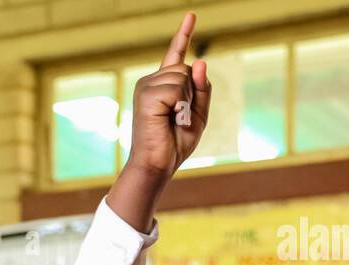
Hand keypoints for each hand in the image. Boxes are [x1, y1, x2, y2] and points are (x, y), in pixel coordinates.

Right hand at [126, 12, 210, 181]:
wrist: (158, 164)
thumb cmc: (175, 143)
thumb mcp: (199, 114)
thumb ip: (202, 88)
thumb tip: (198, 61)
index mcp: (163, 85)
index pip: (176, 54)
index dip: (184, 34)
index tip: (191, 15)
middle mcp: (151, 81)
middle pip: (186, 68)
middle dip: (192, 93)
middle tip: (178, 117)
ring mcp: (146, 87)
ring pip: (183, 76)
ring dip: (186, 101)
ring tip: (172, 119)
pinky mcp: (146, 95)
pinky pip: (177, 89)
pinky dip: (180, 106)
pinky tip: (168, 119)